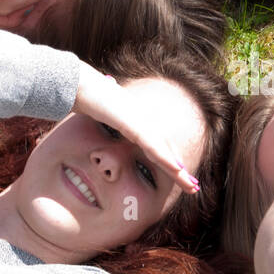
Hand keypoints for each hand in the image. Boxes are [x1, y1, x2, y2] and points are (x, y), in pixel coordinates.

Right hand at [73, 64, 199, 193]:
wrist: (80, 85)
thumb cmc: (89, 98)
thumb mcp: (102, 117)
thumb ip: (110, 121)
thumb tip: (109, 122)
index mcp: (137, 123)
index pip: (158, 146)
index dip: (170, 162)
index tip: (180, 177)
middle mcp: (143, 121)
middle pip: (167, 149)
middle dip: (180, 171)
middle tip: (194, 188)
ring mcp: (140, 121)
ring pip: (163, 150)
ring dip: (178, 170)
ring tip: (190, 185)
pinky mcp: (133, 123)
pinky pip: (152, 144)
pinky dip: (165, 158)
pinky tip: (176, 169)